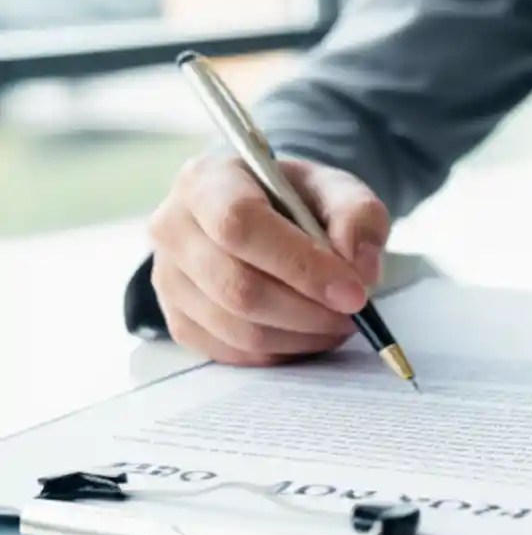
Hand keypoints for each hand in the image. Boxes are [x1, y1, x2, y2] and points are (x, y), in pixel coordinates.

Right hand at [148, 155, 389, 365]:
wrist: (266, 219)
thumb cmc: (297, 201)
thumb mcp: (337, 190)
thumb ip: (359, 216)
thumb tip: (359, 268)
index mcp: (207, 181)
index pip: (240, 224)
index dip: (300, 264)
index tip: (353, 291)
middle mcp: (173, 228)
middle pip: (237, 286)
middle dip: (307, 310)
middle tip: (353, 312)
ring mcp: (168, 280)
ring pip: (237, 328)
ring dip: (300, 336)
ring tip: (338, 322)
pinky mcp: (180, 321)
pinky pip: (232, 352)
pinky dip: (281, 351)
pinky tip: (308, 332)